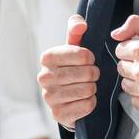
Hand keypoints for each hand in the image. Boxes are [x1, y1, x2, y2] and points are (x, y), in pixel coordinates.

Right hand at [38, 14, 98, 129]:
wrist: (65, 99)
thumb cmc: (71, 68)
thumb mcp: (73, 47)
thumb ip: (76, 30)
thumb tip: (81, 24)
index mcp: (47, 57)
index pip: (82, 55)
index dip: (91, 58)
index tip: (89, 60)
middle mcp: (44, 77)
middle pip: (87, 73)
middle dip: (94, 74)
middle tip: (90, 75)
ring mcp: (49, 97)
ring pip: (88, 89)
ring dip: (93, 88)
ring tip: (87, 86)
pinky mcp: (58, 115)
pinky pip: (87, 105)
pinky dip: (91, 102)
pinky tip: (83, 100)